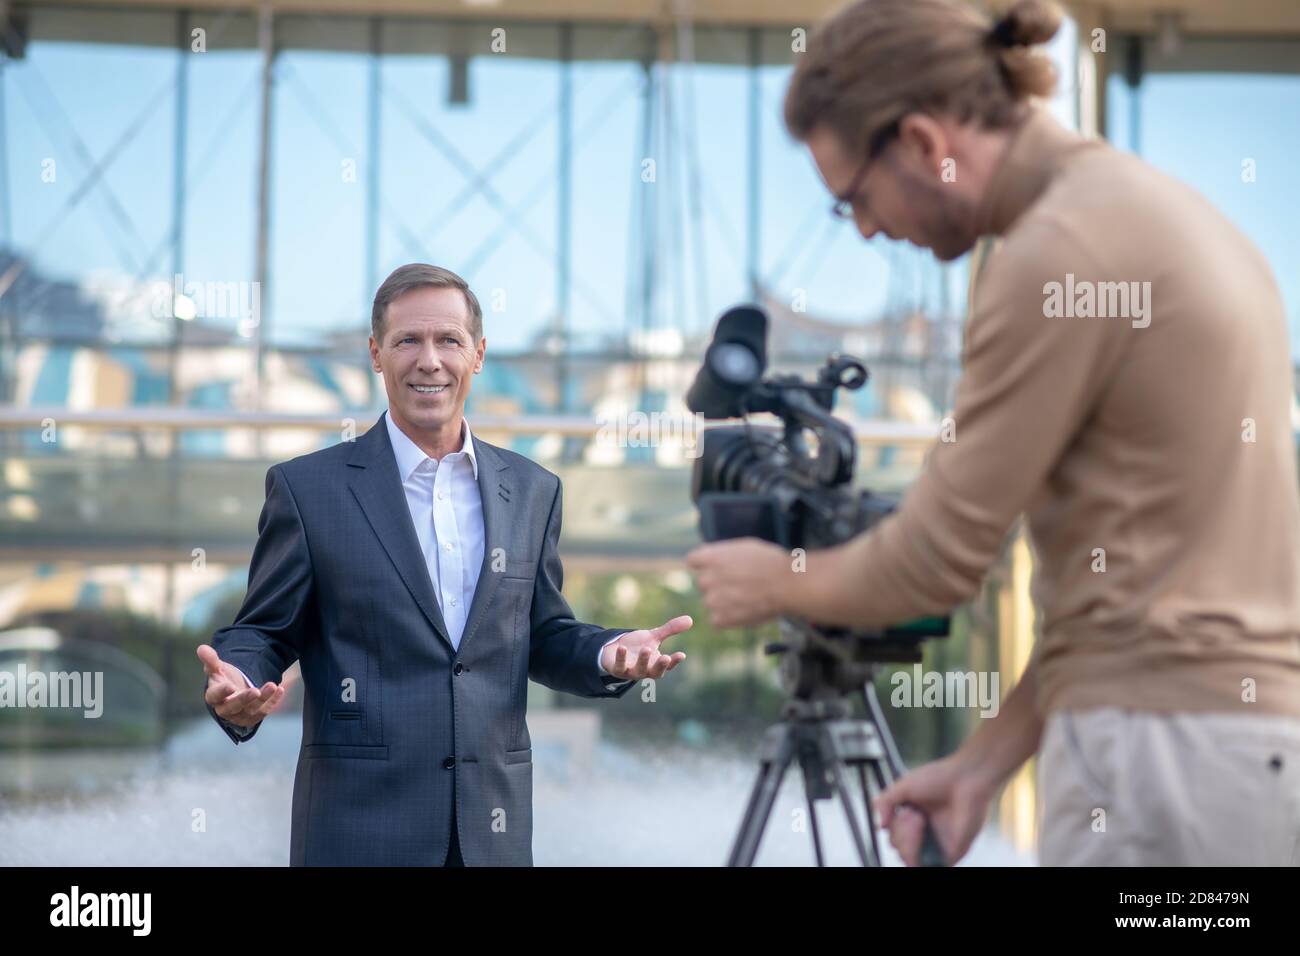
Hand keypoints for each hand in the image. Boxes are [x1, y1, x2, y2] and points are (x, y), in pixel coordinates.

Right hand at [198, 644, 285, 728]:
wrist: (234, 693)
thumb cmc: (223, 680)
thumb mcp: (217, 668)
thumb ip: (210, 660)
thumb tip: (201, 648)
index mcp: (214, 696)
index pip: (215, 696)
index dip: (222, 692)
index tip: (230, 686)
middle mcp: (225, 709)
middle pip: (233, 706)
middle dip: (244, 699)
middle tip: (255, 691)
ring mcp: (239, 715)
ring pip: (251, 709)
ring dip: (263, 699)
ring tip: (273, 686)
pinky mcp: (252, 718)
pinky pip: (263, 711)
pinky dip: (272, 702)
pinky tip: (280, 690)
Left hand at [601, 615, 691, 678]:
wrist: (615, 650)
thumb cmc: (638, 645)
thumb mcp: (654, 636)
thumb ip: (670, 629)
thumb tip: (690, 619)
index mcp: (656, 664)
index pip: (668, 665)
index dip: (675, 661)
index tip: (681, 655)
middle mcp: (646, 671)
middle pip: (655, 672)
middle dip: (660, 665)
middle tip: (665, 657)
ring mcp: (632, 672)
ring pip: (639, 671)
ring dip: (643, 661)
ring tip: (646, 648)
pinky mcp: (618, 670)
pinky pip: (619, 667)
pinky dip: (621, 658)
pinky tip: (622, 648)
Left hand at [686, 537, 792, 627]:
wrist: (787, 586)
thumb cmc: (770, 562)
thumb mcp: (744, 547)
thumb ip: (723, 555)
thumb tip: (713, 562)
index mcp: (710, 557)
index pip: (694, 560)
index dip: (707, 564)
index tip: (720, 568)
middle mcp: (707, 578)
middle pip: (703, 582)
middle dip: (718, 583)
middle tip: (741, 584)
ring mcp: (712, 600)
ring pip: (711, 601)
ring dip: (723, 601)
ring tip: (747, 598)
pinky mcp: (720, 619)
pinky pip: (716, 620)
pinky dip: (728, 618)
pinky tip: (744, 610)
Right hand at [872, 752, 996, 865]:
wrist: (965, 778)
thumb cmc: (939, 778)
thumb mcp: (902, 787)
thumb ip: (884, 803)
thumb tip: (880, 826)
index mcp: (915, 820)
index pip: (895, 837)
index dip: (893, 828)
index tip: (900, 811)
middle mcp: (926, 834)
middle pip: (900, 850)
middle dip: (900, 833)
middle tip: (912, 814)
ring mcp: (937, 845)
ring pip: (910, 861)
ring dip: (907, 841)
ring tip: (918, 819)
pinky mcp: (950, 854)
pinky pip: (929, 866)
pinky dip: (917, 855)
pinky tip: (921, 831)